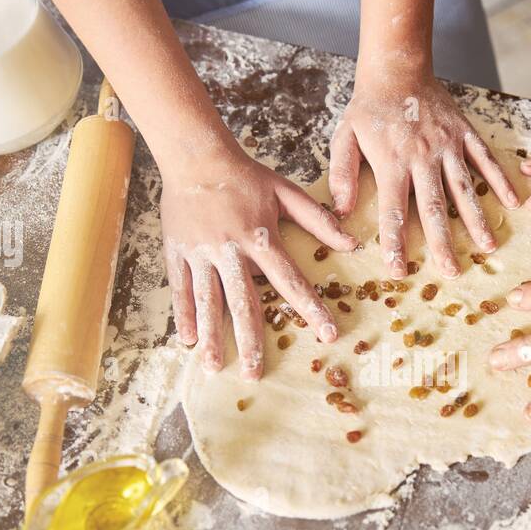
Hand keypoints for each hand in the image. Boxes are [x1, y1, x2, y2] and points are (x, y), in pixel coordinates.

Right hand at [162, 148, 357, 378]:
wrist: (195, 155)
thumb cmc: (244, 175)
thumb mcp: (285, 192)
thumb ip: (318, 220)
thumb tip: (352, 243)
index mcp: (260, 237)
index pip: (289, 281)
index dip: (310, 308)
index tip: (327, 334)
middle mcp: (230, 250)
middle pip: (243, 302)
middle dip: (249, 340)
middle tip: (255, 374)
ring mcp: (201, 252)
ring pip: (207, 301)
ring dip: (212, 336)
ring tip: (215, 366)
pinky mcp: (177, 251)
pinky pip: (180, 287)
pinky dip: (183, 314)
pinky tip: (188, 339)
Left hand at [328, 58, 519, 279]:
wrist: (397, 68)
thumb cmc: (369, 107)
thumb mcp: (344, 137)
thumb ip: (342, 173)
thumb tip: (339, 211)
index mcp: (392, 161)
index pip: (394, 210)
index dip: (396, 242)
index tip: (399, 269)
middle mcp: (423, 157)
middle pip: (435, 207)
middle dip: (443, 243)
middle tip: (451, 272)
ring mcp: (447, 145)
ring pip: (464, 189)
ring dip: (477, 220)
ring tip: (487, 247)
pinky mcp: (464, 133)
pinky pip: (485, 159)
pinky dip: (499, 181)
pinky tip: (512, 202)